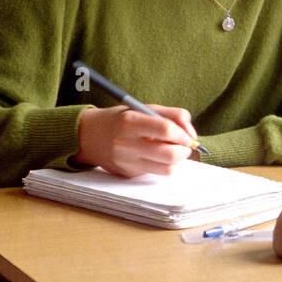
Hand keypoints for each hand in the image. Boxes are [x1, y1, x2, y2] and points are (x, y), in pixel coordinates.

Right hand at [75, 103, 199, 176]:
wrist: (89, 136)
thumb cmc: (122, 120)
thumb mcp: (145, 108)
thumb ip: (174, 115)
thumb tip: (192, 135)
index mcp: (130, 121)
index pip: (166, 130)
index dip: (184, 135)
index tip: (188, 136)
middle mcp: (126, 143)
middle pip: (169, 155)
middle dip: (184, 151)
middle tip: (185, 146)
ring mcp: (126, 161)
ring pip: (166, 169)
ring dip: (176, 161)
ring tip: (172, 151)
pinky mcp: (128, 174)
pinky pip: (155, 173)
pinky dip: (162, 165)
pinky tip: (154, 156)